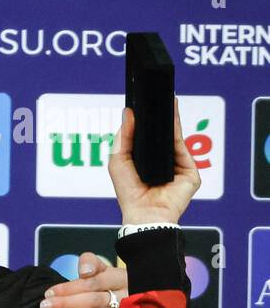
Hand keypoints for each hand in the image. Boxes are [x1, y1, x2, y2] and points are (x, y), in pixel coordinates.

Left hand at [41, 253, 129, 307]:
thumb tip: (84, 271)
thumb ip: (91, 264)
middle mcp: (128, 293)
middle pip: (95, 298)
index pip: (93, 281)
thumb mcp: (107, 271)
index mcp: (120, 277)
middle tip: (45, 306)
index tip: (48, 293)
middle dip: (69, 302)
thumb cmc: (117, 286)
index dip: (70, 287)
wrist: (150, 298)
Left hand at [110, 101, 200, 225]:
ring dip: (169, 118)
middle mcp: (162, 162)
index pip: (146, 137)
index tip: (142, 101)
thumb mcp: (118, 161)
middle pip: (162, 134)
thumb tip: (129, 112)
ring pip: (174, 136)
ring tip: (164, 99)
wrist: (145, 213)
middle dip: (159, 116)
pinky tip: (170, 116)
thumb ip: (124, 137)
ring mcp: (177, 165)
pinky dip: (176, 129)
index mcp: (145, 161)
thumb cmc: (129, 191)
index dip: (145, 120)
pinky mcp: (189, 170)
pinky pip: (181, 145)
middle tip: (154, 94)